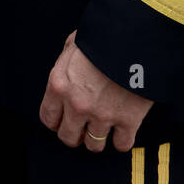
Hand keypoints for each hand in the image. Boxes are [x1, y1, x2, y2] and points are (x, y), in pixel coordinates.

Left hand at [38, 30, 152, 152]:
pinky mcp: (128, 121)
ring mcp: (102, 115)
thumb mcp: (73, 45)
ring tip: (102, 128)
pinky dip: (122, 141)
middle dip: (74, 134)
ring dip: (97, 138)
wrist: (134, 39)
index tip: (63, 120)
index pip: (48, 118)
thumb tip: (66, 71)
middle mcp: (77, 104)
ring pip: (93, 145)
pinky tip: (122, 131)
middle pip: (68, 137)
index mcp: (58, 85)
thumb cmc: (102, 38)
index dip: (56, 121)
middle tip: (82, 128)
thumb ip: (65, 64)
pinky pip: (121, 145)